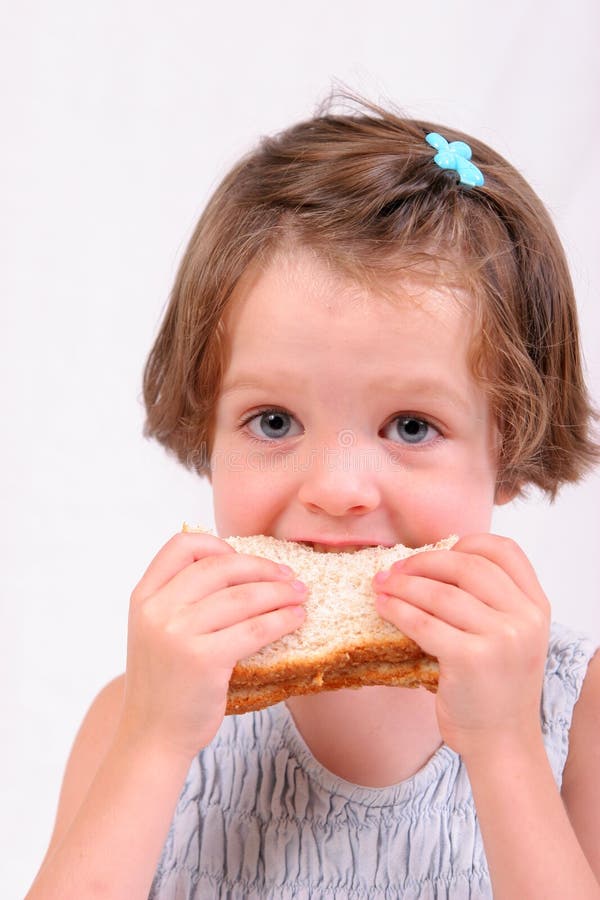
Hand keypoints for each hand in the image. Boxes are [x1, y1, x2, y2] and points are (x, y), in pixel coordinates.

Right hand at [118, 532, 306, 759]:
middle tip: (288, 576)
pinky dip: (281, 620)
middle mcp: (157, 610)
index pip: (181, 546)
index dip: (216, 543)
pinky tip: (295, 619)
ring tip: (300, 595)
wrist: (151, 737)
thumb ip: (180, 599)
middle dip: (261, 568)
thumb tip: (238, 566)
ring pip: (243, 597)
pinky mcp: (204, 660)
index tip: (244, 557)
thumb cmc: (164, 683)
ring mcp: (178, 634)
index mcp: (144, 597)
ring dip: (279, 593)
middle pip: (220, 567)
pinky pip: (254, 629)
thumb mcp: (156, 631)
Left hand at [373, 534, 550, 758]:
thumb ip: (489, 601)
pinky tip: (384, 608)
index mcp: (537, 605)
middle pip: (466, 566)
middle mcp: (525, 618)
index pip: (504, 551)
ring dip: (402, 585)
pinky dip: (397, 611)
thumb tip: (429, 562)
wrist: (502, 742)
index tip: (436, 550)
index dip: (466, 542)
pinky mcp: (471, 659)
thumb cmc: (495, 686)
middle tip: (394, 570)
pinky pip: (424, 623)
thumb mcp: (510, 636)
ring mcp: (501, 638)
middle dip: (423, 562)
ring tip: (381, 586)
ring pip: (440, 593)